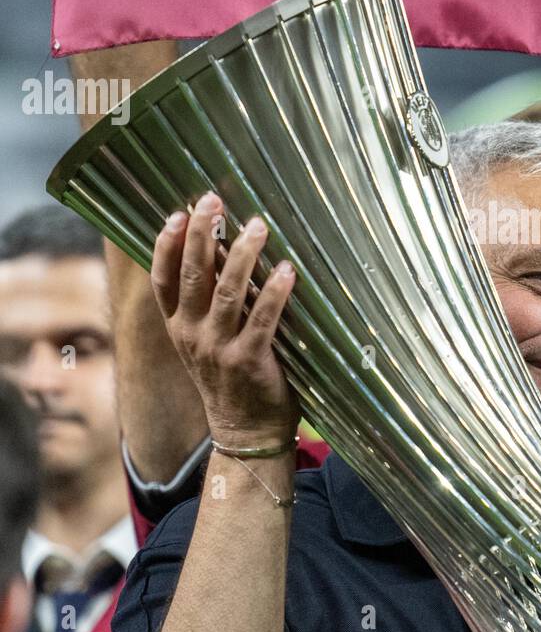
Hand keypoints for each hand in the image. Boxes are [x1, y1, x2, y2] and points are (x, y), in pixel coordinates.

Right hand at [150, 191, 299, 444]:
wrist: (244, 430)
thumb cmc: (231, 376)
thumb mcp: (205, 341)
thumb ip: (208, 303)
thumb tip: (220, 251)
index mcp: (178, 327)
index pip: (163, 280)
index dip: (166, 246)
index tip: (176, 214)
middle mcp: (192, 335)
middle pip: (192, 277)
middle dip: (201, 235)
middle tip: (212, 201)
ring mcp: (219, 349)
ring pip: (227, 293)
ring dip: (241, 255)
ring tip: (256, 224)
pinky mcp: (249, 361)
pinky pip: (263, 320)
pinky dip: (275, 293)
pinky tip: (286, 269)